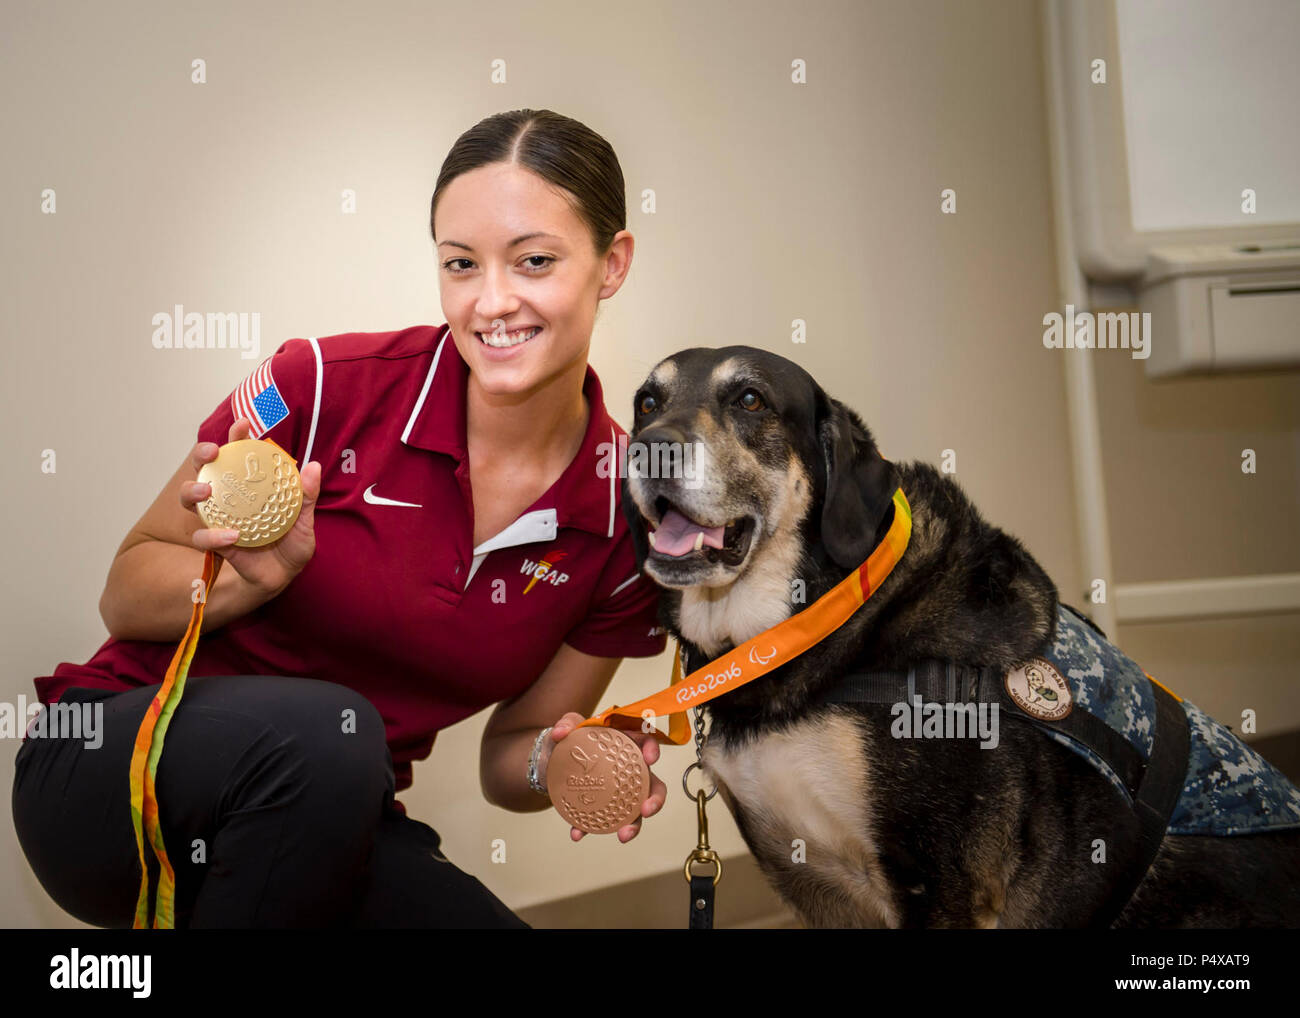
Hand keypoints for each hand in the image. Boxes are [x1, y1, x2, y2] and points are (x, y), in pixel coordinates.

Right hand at [180, 417, 321, 596]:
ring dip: (193, 489)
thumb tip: (313, 466)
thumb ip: (306, 495)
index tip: (243, 424)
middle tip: (212, 452)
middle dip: (202, 455)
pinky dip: (213, 535)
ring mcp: (218, 518)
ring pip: (190, 498)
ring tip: (208, 490)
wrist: (284, 575)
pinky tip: (231, 535)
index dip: (236, 436)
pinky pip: (203, 536)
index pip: (238, 455)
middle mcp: (229, 497)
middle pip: (204, 468)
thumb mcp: (304, 519)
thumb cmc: (292, 542)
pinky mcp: (215, 543)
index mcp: (250, 486)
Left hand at [546, 711, 666, 843]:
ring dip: (633, 825)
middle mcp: (628, 771)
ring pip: (634, 811)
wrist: (552, 760)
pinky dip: (589, 829)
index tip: (650, 759)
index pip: (646, 744)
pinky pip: (601, 821)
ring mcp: (618, 792)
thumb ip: (567, 722)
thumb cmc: (570, 739)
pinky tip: (577, 833)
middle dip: (655, 800)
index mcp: (625, 745)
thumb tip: (560, 732)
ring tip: (623, 835)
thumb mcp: (569, 725)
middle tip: (646, 809)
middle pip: (652, 785)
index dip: (653, 750)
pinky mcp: (602, 807)